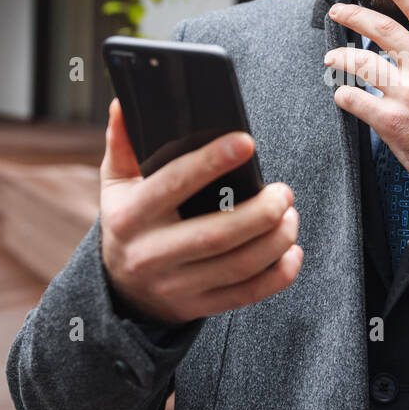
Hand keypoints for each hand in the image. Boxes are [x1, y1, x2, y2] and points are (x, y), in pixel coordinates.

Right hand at [98, 98, 302, 323]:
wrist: (121, 290)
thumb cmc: (129, 222)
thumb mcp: (116, 184)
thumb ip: (121, 144)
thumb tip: (124, 102)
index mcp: (129, 217)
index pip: (172, 185)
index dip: (210, 163)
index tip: (246, 142)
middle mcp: (150, 255)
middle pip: (215, 235)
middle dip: (259, 212)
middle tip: (284, 191)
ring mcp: (176, 286)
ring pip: (237, 266)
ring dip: (275, 240)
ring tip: (290, 214)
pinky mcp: (198, 307)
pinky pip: (245, 295)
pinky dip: (277, 275)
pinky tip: (292, 252)